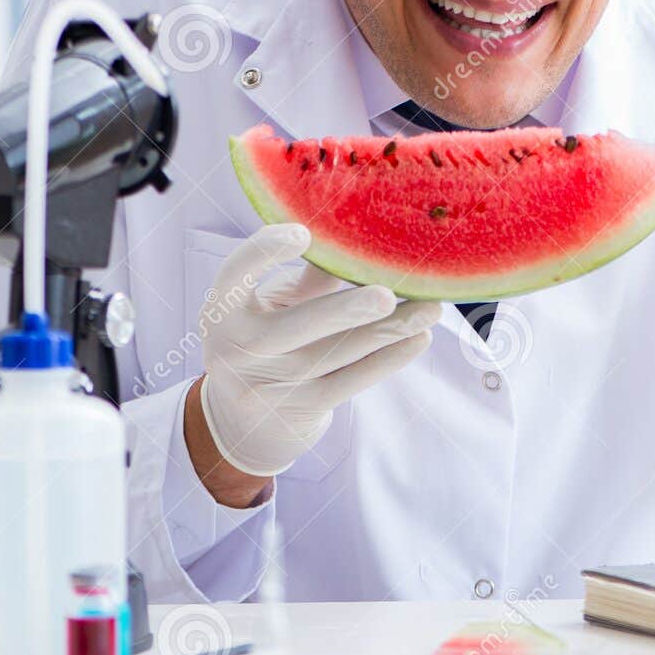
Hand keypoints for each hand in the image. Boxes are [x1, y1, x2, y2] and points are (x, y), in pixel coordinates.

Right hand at [197, 223, 440, 477]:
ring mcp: (270, 384)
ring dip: (390, 330)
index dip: (264, 252)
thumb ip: (309, 279)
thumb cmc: (265, 338)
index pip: (235, 274)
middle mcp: (239, 348)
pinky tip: (419, 337)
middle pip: (296, 326)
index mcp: (223, 310)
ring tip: (431, 309)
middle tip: (387, 293)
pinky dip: (389, 358)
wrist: (241, 422)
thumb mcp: (271, 306)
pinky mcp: (303, 408)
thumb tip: (362, 235)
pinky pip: (353, 380)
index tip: (303, 231)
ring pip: (338, 352)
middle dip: (345, 309)